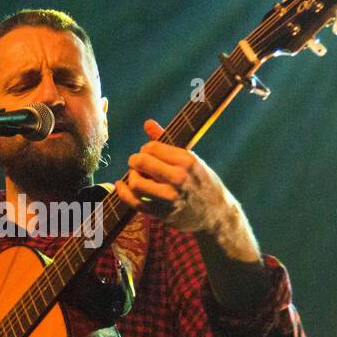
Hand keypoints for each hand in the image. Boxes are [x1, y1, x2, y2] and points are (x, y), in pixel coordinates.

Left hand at [113, 119, 234, 234]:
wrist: (216, 214)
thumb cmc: (201, 182)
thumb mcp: (190, 159)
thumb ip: (166, 141)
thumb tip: (147, 123)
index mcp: (186, 161)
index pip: (151, 147)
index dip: (145, 149)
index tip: (149, 154)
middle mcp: (178, 178)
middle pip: (140, 162)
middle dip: (135, 161)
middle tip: (138, 164)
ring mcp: (169, 197)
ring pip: (135, 182)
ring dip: (132, 177)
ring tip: (138, 176)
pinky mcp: (162, 213)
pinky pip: (133, 202)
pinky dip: (123, 192)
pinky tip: (121, 185)